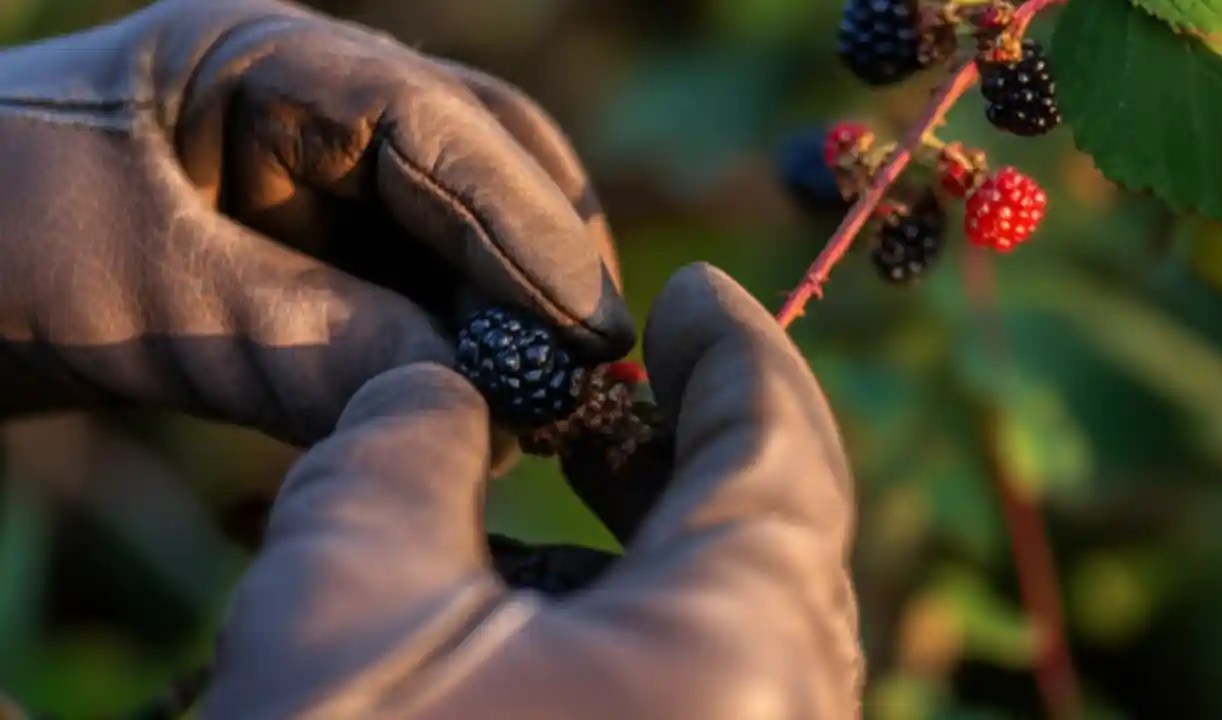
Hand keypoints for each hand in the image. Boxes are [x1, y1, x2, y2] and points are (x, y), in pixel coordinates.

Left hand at [0, 0, 631, 445]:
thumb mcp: (128, 286)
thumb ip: (295, 341)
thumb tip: (463, 406)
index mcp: (270, 59)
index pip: (443, 129)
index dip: (531, 231)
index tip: (592, 336)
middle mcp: (317, 108)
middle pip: (490, 164)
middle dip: (543, 268)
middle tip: (586, 378)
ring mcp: (319, 183)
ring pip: (465, 240)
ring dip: (506, 323)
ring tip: (534, 413)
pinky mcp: (312, 259)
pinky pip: (414, 298)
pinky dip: (451, 356)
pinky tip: (469, 413)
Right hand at [204, 265, 861, 718]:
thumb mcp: (341, 607)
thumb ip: (400, 449)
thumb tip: (436, 386)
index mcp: (736, 664)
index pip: (784, 456)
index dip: (738, 353)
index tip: (693, 294)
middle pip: (779, 545)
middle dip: (693, 447)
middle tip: (617, 382)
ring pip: (746, 632)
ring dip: (657, 546)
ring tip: (558, 494)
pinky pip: (714, 702)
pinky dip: (648, 635)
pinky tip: (541, 626)